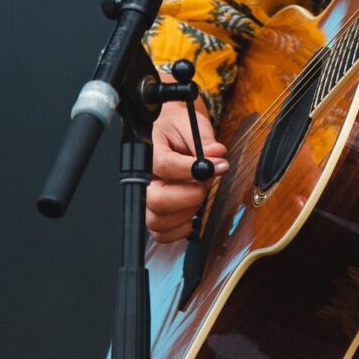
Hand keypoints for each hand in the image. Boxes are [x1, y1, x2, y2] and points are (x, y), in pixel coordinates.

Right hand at [146, 96, 228, 242]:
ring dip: (186, 211)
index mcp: (148, 152)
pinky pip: (161, 233)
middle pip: (156, 200)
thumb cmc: (177, 127)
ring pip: (157, 220)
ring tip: (197, 193)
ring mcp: (146, 198)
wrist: (170, 131)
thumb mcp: (191, 124)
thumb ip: (204, 139)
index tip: (216, 166)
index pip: (165, 166)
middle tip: (204, 183)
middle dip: (189, 195)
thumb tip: (216, 154)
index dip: (193, 169)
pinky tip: (191, 211)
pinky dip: (180, 228)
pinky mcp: (153, 213)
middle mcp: (143, 178)